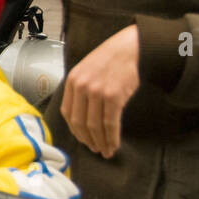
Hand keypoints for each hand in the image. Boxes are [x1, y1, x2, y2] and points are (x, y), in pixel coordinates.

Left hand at [60, 25, 140, 158]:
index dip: (75, 130)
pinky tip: (114, 144)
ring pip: (95, 126)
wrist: (131, 47)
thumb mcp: (87, 70)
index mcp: (72, 81)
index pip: (67, 113)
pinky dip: (111, 137)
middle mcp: (81, 87)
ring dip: (100, 142)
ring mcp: (96, 91)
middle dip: (87, 140)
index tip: (82, 140)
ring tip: (105, 151)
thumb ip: (80, 89)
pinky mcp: (114, 96)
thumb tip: (82, 116)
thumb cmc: (111, 59)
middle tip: (94, 150)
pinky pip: (110, 123)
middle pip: (79, 122)